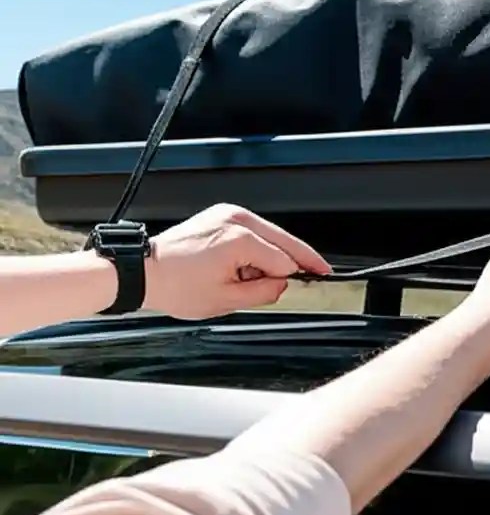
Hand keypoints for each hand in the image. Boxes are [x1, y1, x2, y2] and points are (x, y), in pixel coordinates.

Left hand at [143, 204, 331, 318]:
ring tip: (264, 277)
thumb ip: (264, 293)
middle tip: (320, 270)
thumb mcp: (226, 301)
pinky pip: (254, 230)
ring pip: (271, 233)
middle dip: (301, 257)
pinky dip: (259, 246)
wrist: (144, 271)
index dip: (295, 276)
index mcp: (240, 239)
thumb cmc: (175, 285)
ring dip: (275, 254)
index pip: (284, 260)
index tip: (314, 280)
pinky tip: (253, 264)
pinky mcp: (221, 215)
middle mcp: (236, 220)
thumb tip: (282, 285)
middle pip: (285, 240)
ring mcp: (228, 214)